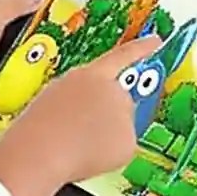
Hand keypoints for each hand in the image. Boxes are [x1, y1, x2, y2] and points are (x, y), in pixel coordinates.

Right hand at [0, 36, 161, 195]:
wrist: (41, 150)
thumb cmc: (40, 126)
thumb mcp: (58, 95)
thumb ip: (83, 94)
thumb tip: (98, 112)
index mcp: (91, 74)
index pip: (122, 56)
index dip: (141, 48)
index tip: (156, 39)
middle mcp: (113, 91)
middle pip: (120, 102)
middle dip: (107, 116)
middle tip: (80, 129)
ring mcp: (124, 115)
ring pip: (120, 128)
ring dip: (105, 136)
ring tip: (76, 142)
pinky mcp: (129, 141)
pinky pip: (122, 149)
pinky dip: (108, 156)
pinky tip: (87, 155)